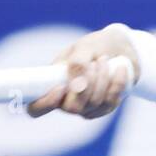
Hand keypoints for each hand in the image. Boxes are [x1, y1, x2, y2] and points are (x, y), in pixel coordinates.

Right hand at [26, 25, 140, 119]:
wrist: (119, 48)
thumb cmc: (95, 46)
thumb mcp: (84, 48)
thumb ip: (77, 64)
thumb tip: (76, 87)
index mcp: (51, 85)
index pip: (36, 108)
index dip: (44, 104)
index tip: (60, 87)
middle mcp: (65, 101)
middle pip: (72, 108)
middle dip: (87, 84)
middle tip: (95, 62)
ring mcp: (85, 108)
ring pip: (94, 104)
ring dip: (102, 79)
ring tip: (104, 60)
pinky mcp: (104, 108)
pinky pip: (110, 103)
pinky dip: (116, 84)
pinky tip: (120, 69)